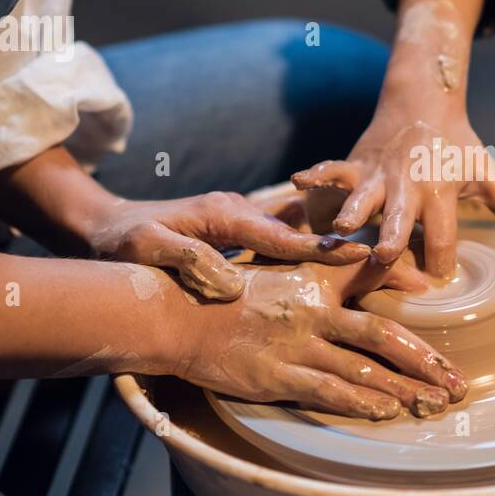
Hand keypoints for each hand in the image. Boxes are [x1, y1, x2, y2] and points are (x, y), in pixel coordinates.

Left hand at [82, 191, 368, 300]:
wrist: (104, 226)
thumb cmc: (122, 244)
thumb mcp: (147, 250)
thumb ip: (188, 260)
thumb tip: (232, 284)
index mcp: (225, 216)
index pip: (285, 236)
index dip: (324, 249)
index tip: (364, 255)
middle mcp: (241, 211)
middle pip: (304, 230)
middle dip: (347, 243)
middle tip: (390, 256)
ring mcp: (242, 219)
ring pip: (298, 231)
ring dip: (335, 244)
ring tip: (380, 260)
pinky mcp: (239, 230)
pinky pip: (283, 239)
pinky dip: (312, 248)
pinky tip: (338, 262)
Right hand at [171, 255, 468, 418]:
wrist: (176, 314)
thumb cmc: (226, 290)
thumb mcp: (275, 263)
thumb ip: (318, 262)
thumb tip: (359, 253)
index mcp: (313, 277)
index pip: (370, 274)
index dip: (405, 283)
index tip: (435, 294)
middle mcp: (313, 310)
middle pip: (383, 335)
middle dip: (426, 361)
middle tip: (458, 382)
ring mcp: (297, 344)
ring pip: (365, 369)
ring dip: (405, 390)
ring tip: (436, 404)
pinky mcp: (277, 375)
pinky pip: (329, 391)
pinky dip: (363, 402)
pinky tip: (389, 412)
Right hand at [292, 108, 494, 276]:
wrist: (422, 100)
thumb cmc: (457, 146)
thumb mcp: (487, 173)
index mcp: (441, 193)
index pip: (442, 238)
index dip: (440, 262)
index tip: (437, 280)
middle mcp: (407, 187)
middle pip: (399, 220)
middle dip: (393, 241)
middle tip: (385, 259)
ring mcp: (378, 177)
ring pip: (362, 198)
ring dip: (350, 214)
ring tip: (340, 230)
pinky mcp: (354, 166)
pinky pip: (331, 169)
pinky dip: (315, 173)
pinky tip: (297, 181)